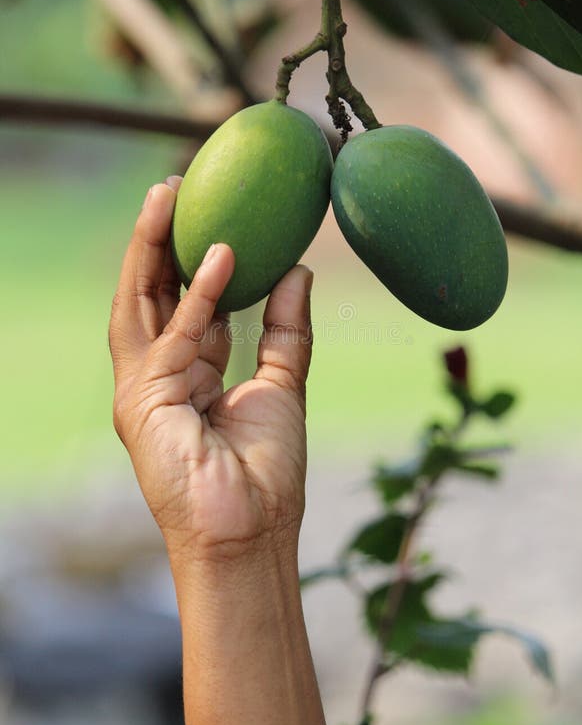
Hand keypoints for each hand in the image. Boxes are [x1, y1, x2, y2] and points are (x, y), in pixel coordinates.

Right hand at [109, 176, 313, 563]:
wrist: (253, 535)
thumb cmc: (266, 473)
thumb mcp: (281, 386)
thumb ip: (284, 330)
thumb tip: (299, 271)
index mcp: (186, 377)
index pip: (181, 306)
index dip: (189, 259)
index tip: (206, 214)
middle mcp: (157, 378)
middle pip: (149, 296)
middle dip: (156, 242)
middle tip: (172, 189)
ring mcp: (144, 391)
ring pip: (139, 305)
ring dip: (150, 249)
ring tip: (166, 196)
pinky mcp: (144, 403)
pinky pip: (173, 338)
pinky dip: (196, 297)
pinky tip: (219, 256)